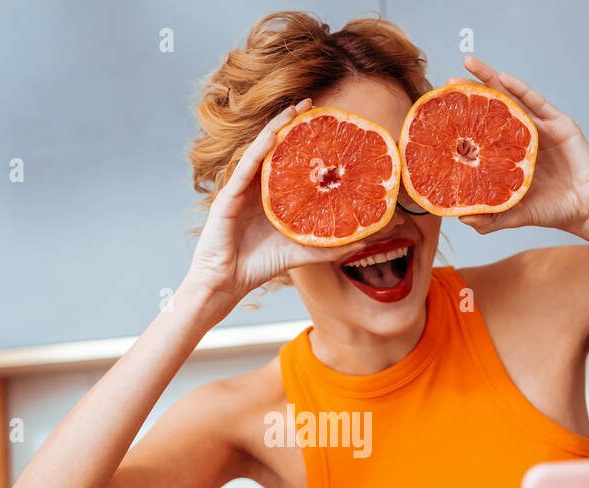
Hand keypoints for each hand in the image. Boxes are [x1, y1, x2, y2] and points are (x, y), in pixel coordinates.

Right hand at [182, 98, 359, 320]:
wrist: (226, 283)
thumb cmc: (258, 266)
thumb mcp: (300, 252)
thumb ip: (327, 246)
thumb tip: (362, 242)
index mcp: (269, 196)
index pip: (286, 160)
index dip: (301, 139)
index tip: (323, 121)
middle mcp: (254, 187)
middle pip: (272, 148)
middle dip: (289, 123)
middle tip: (311, 103)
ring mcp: (239, 189)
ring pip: (258, 151)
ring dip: (274, 127)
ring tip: (293, 109)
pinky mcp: (227, 197)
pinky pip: (245, 168)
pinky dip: (259, 151)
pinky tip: (272, 136)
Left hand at [449, 56, 588, 242]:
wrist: (586, 209)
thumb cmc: (551, 210)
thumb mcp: (514, 215)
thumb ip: (490, 218)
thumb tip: (461, 218)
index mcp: (509, 155)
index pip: (481, 132)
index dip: (462, 121)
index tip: (440, 112)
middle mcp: (522, 136)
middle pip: (492, 108)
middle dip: (471, 92)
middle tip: (448, 83)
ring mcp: (540, 127)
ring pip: (511, 97)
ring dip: (490, 79)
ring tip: (468, 64)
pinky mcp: (559, 124)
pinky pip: (537, 102)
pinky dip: (520, 88)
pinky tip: (502, 78)